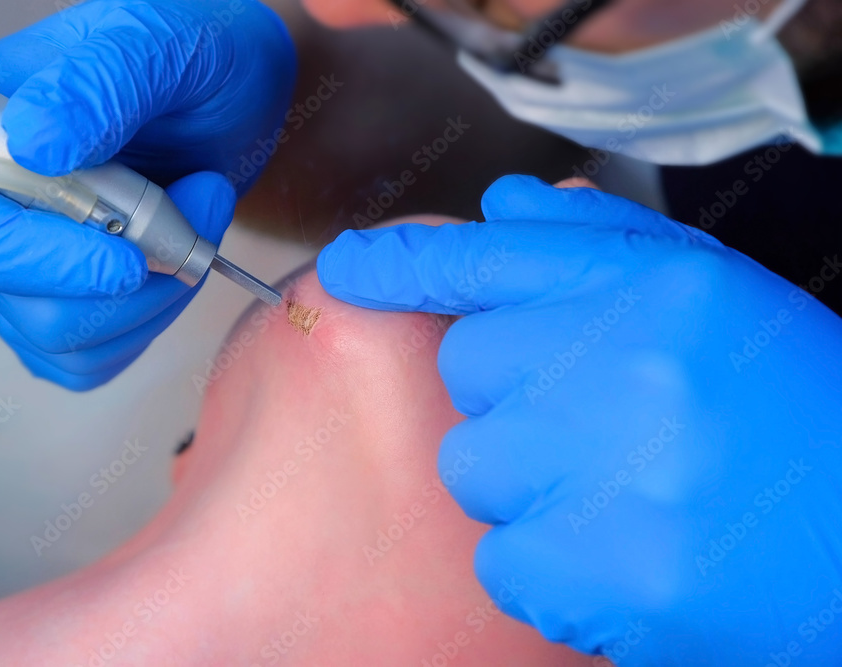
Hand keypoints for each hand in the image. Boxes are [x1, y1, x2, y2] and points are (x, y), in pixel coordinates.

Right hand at [0, 0, 296, 389]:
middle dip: (126, 282)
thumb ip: (97, 84)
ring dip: (154, 298)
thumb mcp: (155, 44)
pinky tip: (175, 265)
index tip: (123, 258)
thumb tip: (31, 142)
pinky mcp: (67, 299)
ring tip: (196, 218)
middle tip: (191, 208)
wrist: (231, 93)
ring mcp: (23, 262)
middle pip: (16, 305)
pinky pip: (91, 358)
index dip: (25, 261)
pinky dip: (149, 324)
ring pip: (62, 342)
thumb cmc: (187, 56)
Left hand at [317, 175, 841, 663]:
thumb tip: (504, 206)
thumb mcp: (718, 299)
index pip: (491, 258)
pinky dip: (547, 565)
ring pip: (473, 466)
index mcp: (657, 288)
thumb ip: (604, 245)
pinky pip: (501, 559)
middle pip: (468, 371)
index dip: (404, 263)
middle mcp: (628, 362)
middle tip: (596, 427)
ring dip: (524, 482)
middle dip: (511, 398)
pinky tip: (622, 556)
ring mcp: (615, 469)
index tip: (346, 267)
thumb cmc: (790, 411)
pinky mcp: (610, 572)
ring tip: (617, 494)